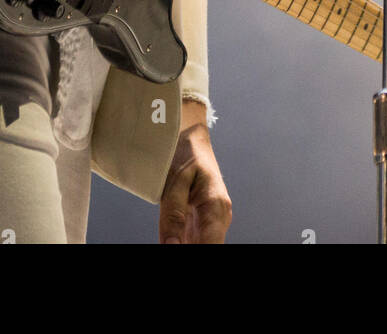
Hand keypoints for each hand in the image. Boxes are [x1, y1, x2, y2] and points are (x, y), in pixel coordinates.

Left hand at [158, 108, 232, 244]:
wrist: (189, 134)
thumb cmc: (182, 151)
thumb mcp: (174, 180)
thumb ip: (173, 214)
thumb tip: (171, 247)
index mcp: (216, 206)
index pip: (211, 246)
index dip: (193, 252)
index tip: (175, 246)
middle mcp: (219, 217)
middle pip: (207, 248)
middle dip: (185, 247)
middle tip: (167, 239)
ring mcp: (212, 220)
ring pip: (201, 244)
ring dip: (183, 244)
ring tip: (168, 235)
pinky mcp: (202, 219)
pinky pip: (195, 240)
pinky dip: (181, 242)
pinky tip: (170, 237)